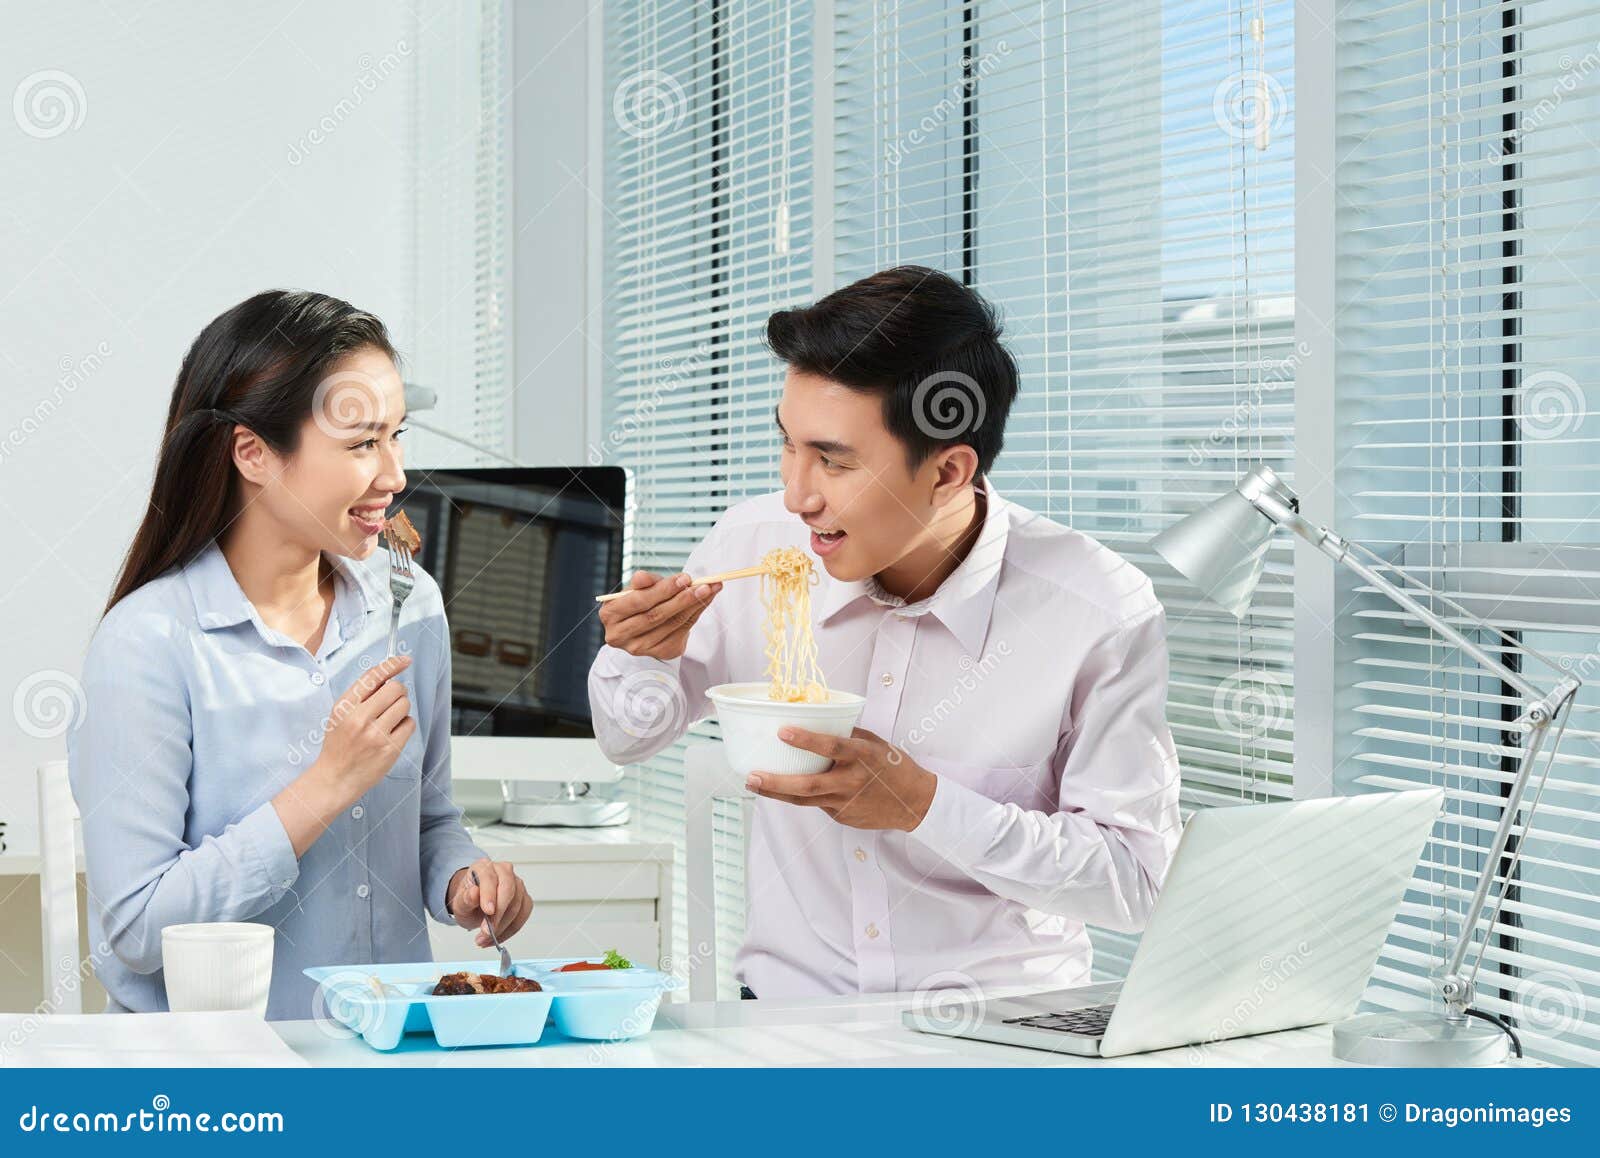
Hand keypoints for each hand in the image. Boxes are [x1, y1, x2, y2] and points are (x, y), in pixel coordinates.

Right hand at [312, 654, 415, 802]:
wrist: (335, 778)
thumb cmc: (339, 745)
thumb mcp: (339, 715)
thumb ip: (360, 696)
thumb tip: (388, 676)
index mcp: (345, 706)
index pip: (373, 676)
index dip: (392, 664)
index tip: (405, 660)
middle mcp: (360, 718)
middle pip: (395, 688)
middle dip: (398, 692)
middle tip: (392, 702)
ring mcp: (376, 734)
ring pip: (405, 705)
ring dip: (401, 709)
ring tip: (388, 721)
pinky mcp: (390, 748)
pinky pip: (409, 724)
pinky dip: (404, 725)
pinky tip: (391, 734)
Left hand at [447, 859, 532, 946]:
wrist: (474, 906)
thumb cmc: (468, 900)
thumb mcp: (460, 903)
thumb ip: (466, 899)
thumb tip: (474, 893)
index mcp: (484, 867)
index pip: (490, 878)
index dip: (490, 895)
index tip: (488, 912)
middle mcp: (503, 871)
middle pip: (508, 890)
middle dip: (498, 914)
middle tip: (487, 931)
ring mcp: (517, 884)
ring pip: (517, 905)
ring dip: (502, 926)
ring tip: (486, 938)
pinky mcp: (524, 898)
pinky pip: (523, 915)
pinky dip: (511, 929)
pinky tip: (498, 937)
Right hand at [598, 569, 720, 660]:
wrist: (642, 624)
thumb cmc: (638, 601)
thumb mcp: (637, 588)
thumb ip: (643, 582)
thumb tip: (643, 577)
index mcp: (610, 615)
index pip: (639, 601)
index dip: (663, 590)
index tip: (685, 578)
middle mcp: (621, 635)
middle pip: (656, 616)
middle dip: (682, 599)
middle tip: (703, 585)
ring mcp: (640, 648)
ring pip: (672, 624)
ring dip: (695, 605)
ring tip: (710, 589)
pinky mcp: (659, 653)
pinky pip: (682, 632)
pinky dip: (696, 615)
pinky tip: (705, 601)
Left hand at [745, 727, 936, 831]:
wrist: (914, 803)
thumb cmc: (894, 766)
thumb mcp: (875, 743)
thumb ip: (847, 734)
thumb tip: (817, 720)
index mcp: (862, 757)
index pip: (832, 747)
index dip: (806, 740)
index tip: (782, 732)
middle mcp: (851, 781)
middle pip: (808, 784)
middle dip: (776, 781)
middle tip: (752, 775)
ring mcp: (845, 802)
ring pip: (804, 799)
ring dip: (776, 792)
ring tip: (754, 783)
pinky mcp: (841, 816)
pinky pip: (817, 804)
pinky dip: (801, 795)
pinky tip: (786, 788)